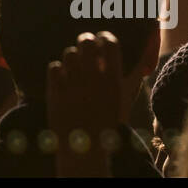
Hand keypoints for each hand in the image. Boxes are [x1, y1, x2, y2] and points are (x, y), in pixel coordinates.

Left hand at [47, 31, 124, 176]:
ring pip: (70, 53)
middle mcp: (93, 80)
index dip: (105, 37)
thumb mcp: (121, 100)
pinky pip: (54, 66)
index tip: (102, 39)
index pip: (110, 43)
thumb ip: (126, 75)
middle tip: (85, 46)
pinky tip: (62, 78)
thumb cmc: (106, 123)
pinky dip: (57, 70)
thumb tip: (134, 53)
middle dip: (86, 41)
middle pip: (87, 42)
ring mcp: (73, 85)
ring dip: (72, 57)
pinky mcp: (55, 92)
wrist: (83, 150)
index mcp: (113, 81)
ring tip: (74, 68)